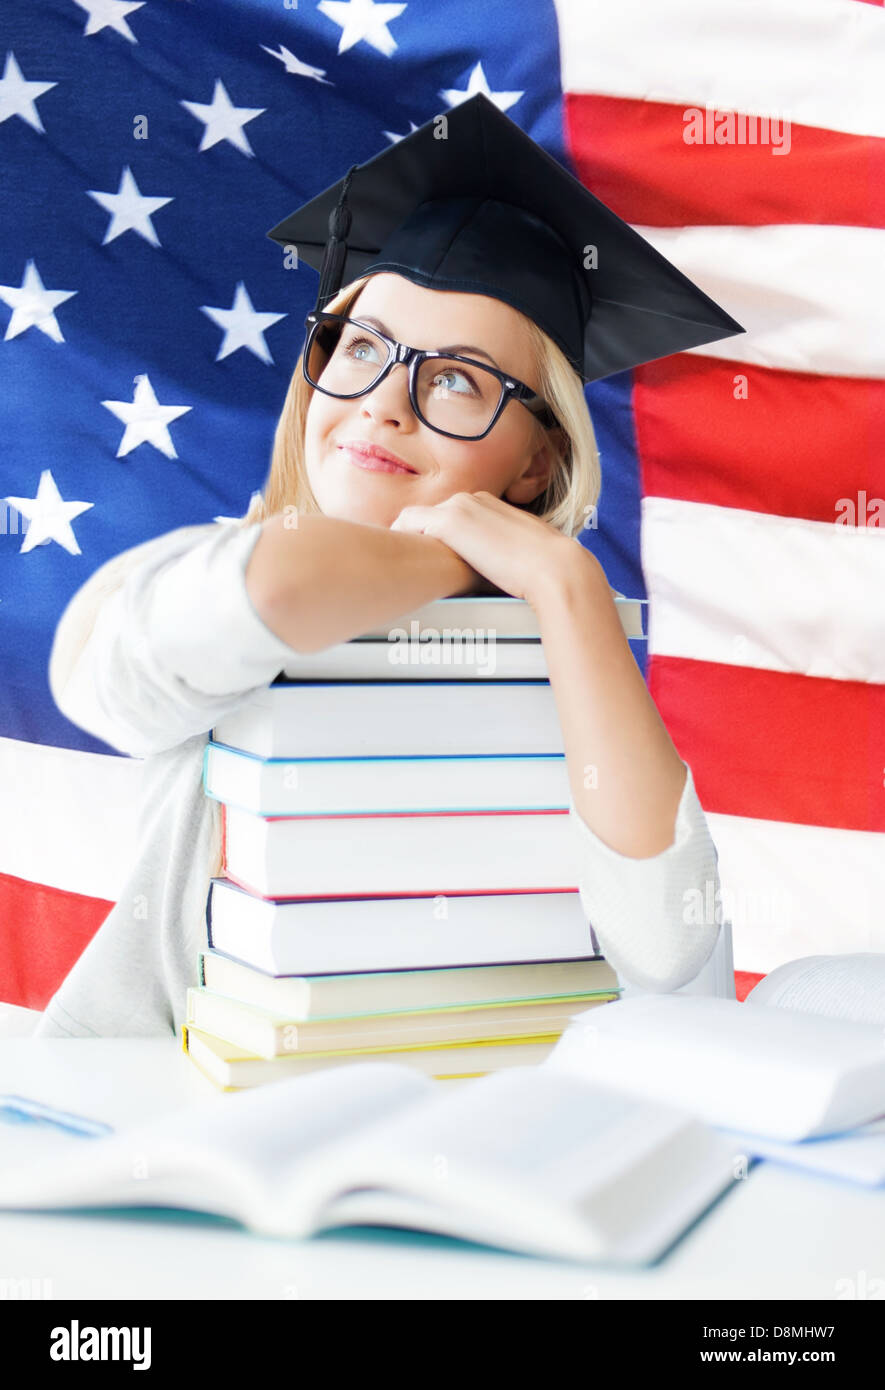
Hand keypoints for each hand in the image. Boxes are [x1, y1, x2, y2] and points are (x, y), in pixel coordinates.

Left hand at [389, 491, 579, 604]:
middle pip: (426, 516)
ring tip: (399, 565)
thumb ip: (498, 550)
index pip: (447, 515)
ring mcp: (459, 507)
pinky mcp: (449, 521)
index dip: (433, 538)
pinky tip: (399, 560)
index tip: (426, 558)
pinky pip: (406, 524)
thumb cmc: (544, 566)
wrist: (554, 567)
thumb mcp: (518, 550)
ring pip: (413, 519)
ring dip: (405, 541)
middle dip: (415, 539)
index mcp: (487, 503)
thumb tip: (494, 569)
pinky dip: (399, 539)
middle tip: (405, 564)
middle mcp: (471, 498)